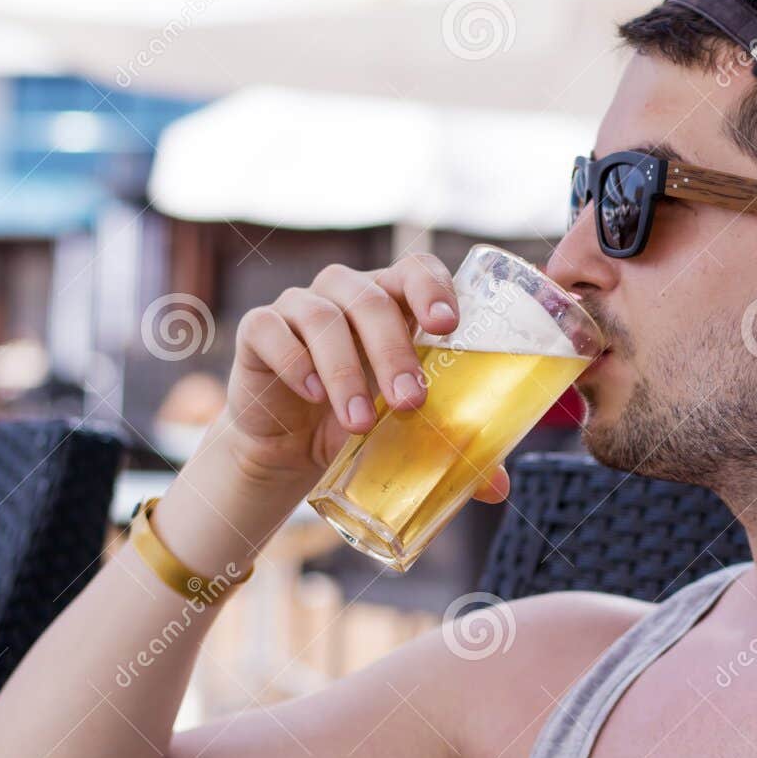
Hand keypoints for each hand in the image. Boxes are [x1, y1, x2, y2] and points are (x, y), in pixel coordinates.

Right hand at [218, 253, 507, 501]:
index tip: (446, 327)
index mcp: (394, 303)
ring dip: (346, 372)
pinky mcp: (259, 330)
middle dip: (394, 352)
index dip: (432, 289)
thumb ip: (451, 446)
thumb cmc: (360, 422)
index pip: (416, 270)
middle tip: (411, 401)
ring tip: (360, 424)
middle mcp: (348, 293)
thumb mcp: (405, 432)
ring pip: (323, 317)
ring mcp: (300, 306)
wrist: (291, 449)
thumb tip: (497, 486)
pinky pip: (270, 329)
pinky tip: (311, 395)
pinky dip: (293, 362)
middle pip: (373, 299)